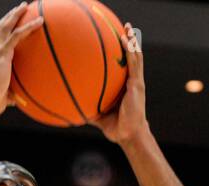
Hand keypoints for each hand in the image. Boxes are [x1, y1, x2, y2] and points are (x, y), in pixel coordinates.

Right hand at [0, 3, 45, 116]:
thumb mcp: (3, 97)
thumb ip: (10, 94)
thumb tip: (18, 100)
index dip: (2, 30)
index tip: (9, 24)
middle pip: (0, 27)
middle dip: (9, 16)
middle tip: (19, 9)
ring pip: (6, 25)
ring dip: (16, 14)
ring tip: (25, 6)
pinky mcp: (2, 52)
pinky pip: (17, 35)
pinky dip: (28, 26)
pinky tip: (40, 21)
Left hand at [90, 20, 145, 142]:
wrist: (128, 135)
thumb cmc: (115, 127)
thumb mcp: (98, 115)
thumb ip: (88, 108)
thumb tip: (70, 106)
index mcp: (125, 87)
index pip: (125, 67)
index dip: (123, 53)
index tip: (116, 41)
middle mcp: (132, 82)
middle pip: (132, 57)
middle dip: (130, 41)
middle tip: (125, 27)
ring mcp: (136, 82)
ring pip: (136, 57)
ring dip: (133, 41)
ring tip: (128, 28)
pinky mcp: (137, 84)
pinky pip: (134, 64)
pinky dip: (131, 52)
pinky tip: (126, 41)